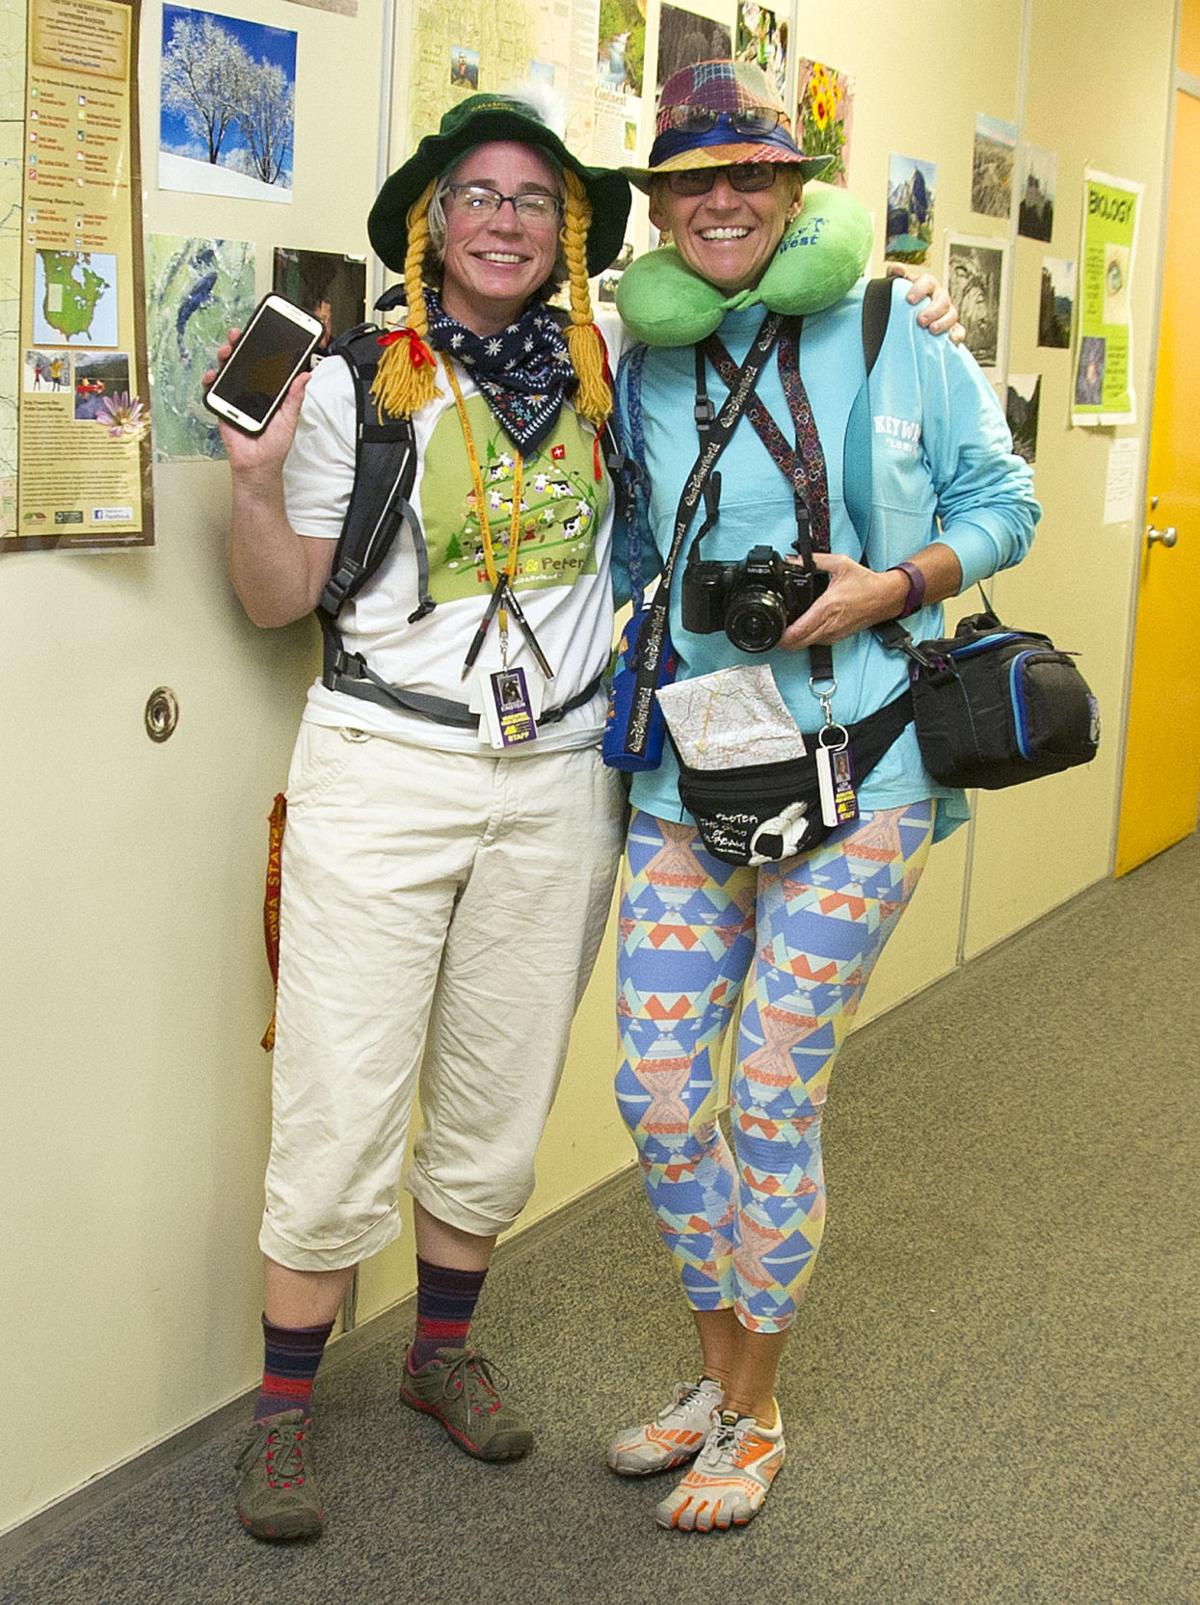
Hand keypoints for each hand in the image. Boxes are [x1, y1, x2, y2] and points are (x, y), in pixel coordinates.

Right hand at [204, 326, 309, 474]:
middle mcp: (251, 390)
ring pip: (227, 371)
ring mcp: (235, 396)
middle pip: (243, 362)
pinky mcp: (222, 406)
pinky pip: (213, 390)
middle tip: (239, 336)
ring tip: (226, 350)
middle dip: (239, 345)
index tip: (261, 333)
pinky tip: (213, 375)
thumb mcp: (289, 418)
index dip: (261, 347)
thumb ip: (294, 397)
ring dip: (224, 357)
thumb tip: (305, 376)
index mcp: (268, 390)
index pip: (264, 364)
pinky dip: (211, 380)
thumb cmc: (274, 445)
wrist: (258, 465)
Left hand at [779, 553, 905, 650]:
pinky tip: (801, 629)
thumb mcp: (839, 563)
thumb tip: (793, 559)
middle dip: (782, 640)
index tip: (772, 628)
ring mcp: (833, 633)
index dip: (781, 635)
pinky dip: (805, 639)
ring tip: (784, 629)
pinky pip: (816, 643)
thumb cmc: (865, 583)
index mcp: (827, 607)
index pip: (798, 631)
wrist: (886, 597)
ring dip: (792, 641)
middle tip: (772, 630)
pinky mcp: (837, 637)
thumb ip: (814, 560)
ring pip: (805, 645)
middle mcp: (829, 624)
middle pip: (797, 643)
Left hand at [885, 262, 966, 344]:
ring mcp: (947, 312)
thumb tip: (898, 269)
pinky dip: (957, 334)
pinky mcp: (951, 328)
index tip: (909, 300)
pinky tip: (951, 340)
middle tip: (920, 320)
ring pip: (951, 314)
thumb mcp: (895, 287)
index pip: (927, 282)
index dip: (920, 289)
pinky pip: (958, 330)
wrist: (906, 318)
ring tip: (932, 330)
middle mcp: (939, 297)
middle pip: (942, 300)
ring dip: (943, 322)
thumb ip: (893, 274)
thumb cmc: (903, 301)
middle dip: (932, 310)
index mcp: (927, 285)